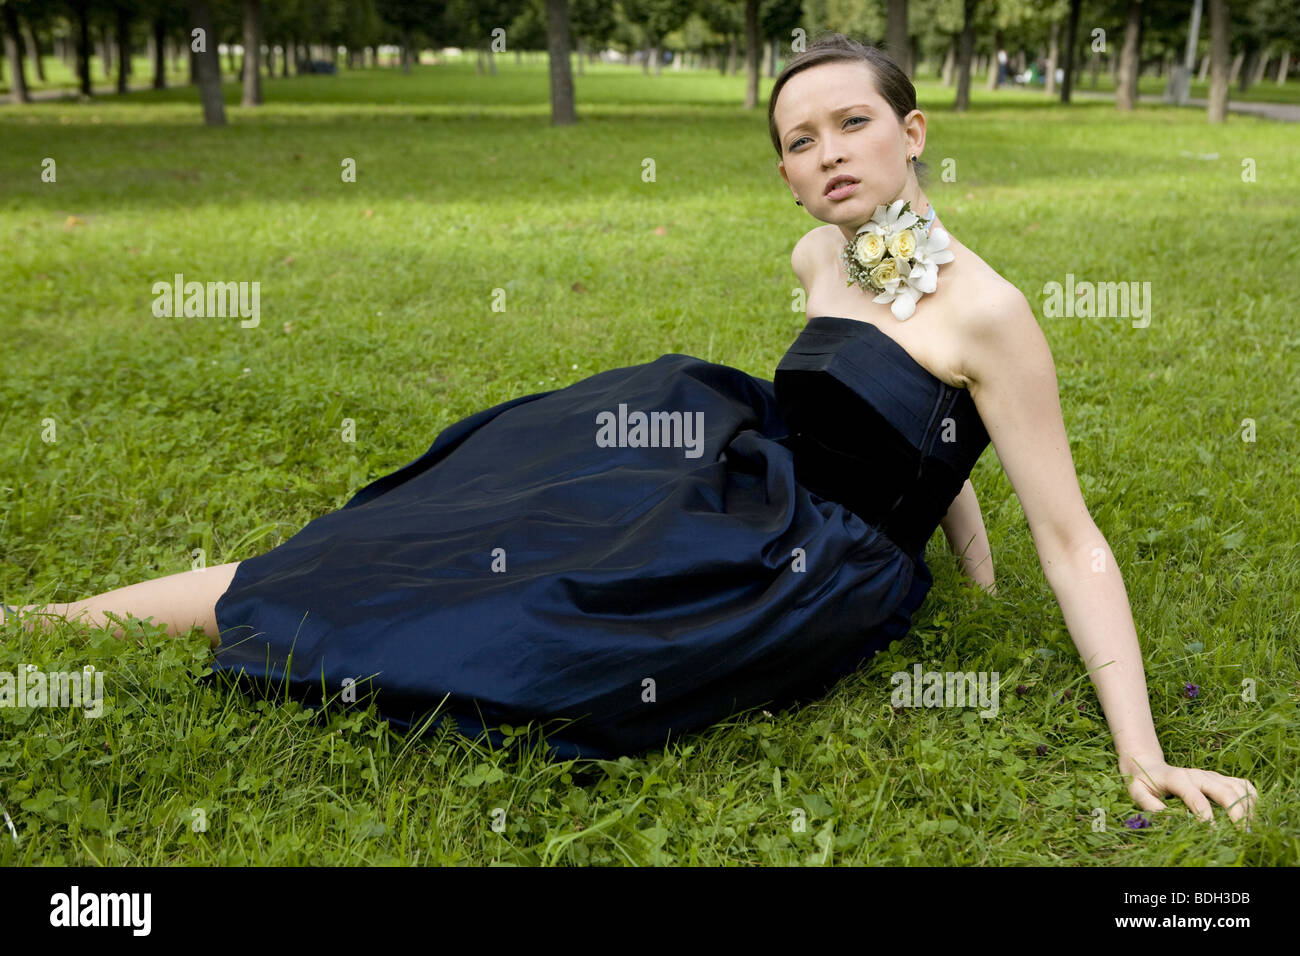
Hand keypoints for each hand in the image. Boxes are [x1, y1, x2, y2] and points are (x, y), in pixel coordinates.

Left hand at [1119, 753, 1256, 826]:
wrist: (1149, 765)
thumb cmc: (1143, 781)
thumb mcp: (1136, 791)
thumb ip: (1147, 803)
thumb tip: (1164, 818)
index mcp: (1177, 778)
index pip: (1196, 798)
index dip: (1206, 817)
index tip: (1213, 833)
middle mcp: (1198, 774)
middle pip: (1224, 791)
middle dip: (1236, 812)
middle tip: (1241, 833)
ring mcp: (1211, 775)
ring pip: (1237, 787)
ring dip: (1247, 806)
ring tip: (1250, 827)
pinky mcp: (1219, 778)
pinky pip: (1242, 784)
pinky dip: (1252, 797)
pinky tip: (1254, 812)